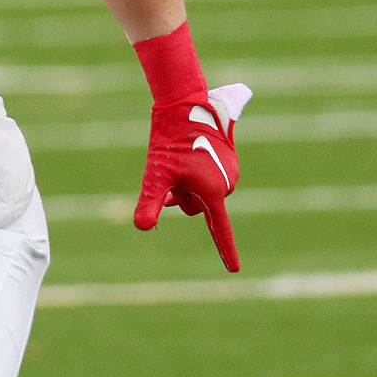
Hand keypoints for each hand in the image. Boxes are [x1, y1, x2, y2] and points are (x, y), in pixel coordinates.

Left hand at [134, 84, 250, 272]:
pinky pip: (208, 177)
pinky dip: (195, 174)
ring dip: (187, 184)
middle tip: (172, 172)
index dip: (226, 251)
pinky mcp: (229, 160)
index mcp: (214, 193)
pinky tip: (186, 154)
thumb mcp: (156, 175)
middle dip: (182, 196)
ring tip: (179, 160)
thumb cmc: (170, 141)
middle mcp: (227, 185)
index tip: (233, 270)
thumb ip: (149, 202)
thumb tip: (142, 227)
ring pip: (201, 191)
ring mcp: (230, 172)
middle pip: (197, 206)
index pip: (219, 230)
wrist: (186, 105)